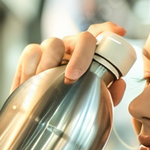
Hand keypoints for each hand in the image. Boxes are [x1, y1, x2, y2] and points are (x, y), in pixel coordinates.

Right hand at [11, 21, 127, 106]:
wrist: (42, 119)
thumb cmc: (70, 106)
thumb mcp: (93, 102)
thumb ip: (110, 93)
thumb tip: (120, 83)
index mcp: (87, 54)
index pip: (99, 35)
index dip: (108, 30)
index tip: (119, 32)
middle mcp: (71, 48)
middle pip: (81, 39)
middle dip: (80, 56)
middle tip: (73, 77)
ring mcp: (50, 50)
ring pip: (53, 43)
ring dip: (51, 62)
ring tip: (47, 81)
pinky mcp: (31, 56)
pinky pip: (31, 53)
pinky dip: (30, 67)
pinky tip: (29, 82)